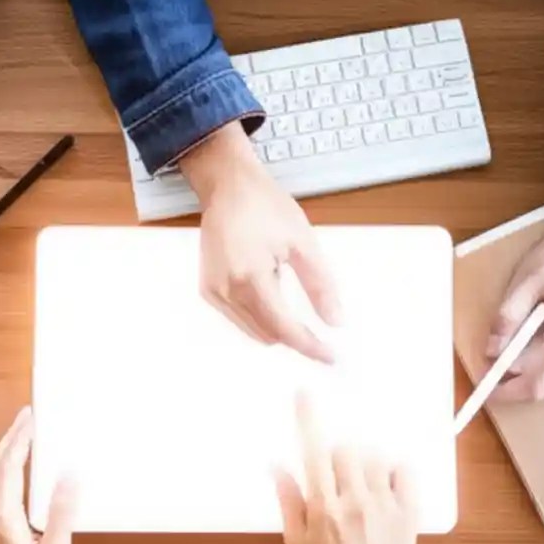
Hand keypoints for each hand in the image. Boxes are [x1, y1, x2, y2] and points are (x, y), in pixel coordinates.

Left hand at [0, 408, 75, 543]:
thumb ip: (61, 514)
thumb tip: (69, 475)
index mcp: (4, 518)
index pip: (8, 466)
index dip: (19, 437)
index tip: (31, 415)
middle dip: (10, 437)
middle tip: (28, 416)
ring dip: (5, 451)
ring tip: (25, 435)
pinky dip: (4, 470)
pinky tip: (19, 471)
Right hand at [180, 121, 341, 362]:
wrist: (228, 186)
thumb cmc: (266, 206)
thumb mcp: (303, 242)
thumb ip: (321, 286)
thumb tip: (336, 323)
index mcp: (250, 277)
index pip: (284, 328)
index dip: (310, 346)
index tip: (332, 357)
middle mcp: (225, 291)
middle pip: (268, 334)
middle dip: (295, 337)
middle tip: (321, 330)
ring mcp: (213, 292)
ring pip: (253, 331)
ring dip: (277, 325)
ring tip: (285, 286)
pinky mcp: (207, 290)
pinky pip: (239, 318)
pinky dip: (260, 315)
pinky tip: (267, 286)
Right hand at [273, 393, 452, 543]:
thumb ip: (288, 501)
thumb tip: (277, 465)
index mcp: (323, 508)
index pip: (312, 451)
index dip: (307, 419)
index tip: (304, 394)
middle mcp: (355, 501)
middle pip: (345, 448)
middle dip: (336, 455)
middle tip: (335, 478)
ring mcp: (385, 504)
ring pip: (373, 456)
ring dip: (362, 462)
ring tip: (359, 486)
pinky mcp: (408, 511)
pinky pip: (403, 470)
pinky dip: (392, 469)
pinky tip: (383, 486)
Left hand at [488, 198, 543, 400]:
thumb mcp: (524, 284)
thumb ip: (506, 320)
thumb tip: (491, 351)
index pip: (538, 384)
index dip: (509, 392)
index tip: (487, 389)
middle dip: (519, 386)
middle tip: (493, 370)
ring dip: (534, 378)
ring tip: (510, 357)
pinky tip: (532, 350)